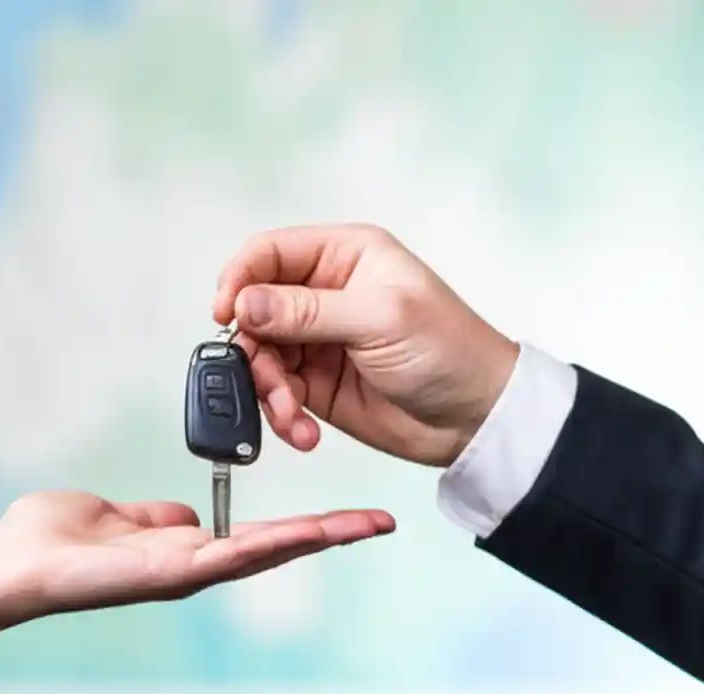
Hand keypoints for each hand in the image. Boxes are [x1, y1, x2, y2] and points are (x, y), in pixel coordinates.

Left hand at [0, 490, 394, 630]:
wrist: (15, 562)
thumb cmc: (54, 539)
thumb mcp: (120, 515)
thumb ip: (155, 515)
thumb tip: (186, 514)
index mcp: (184, 548)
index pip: (258, 536)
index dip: (305, 526)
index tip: (347, 517)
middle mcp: (193, 565)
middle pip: (277, 548)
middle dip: (331, 536)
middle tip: (382, 523)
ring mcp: (184, 572)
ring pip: (265, 553)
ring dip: (316, 539)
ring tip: (363, 526)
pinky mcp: (167, 572)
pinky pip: (227, 554)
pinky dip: (269, 544)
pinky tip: (304, 533)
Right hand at [213, 224, 518, 466]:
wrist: (477, 419)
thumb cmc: (451, 351)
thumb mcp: (381, 319)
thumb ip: (308, 311)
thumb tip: (247, 303)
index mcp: (345, 256)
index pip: (269, 253)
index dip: (240, 279)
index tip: (227, 314)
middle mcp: (325, 293)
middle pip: (255, 308)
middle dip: (251, 347)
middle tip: (266, 377)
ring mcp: (318, 340)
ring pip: (260, 355)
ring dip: (266, 389)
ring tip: (292, 413)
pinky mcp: (316, 383)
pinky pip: (276, 393)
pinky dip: (281, 414)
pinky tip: (302, 430)